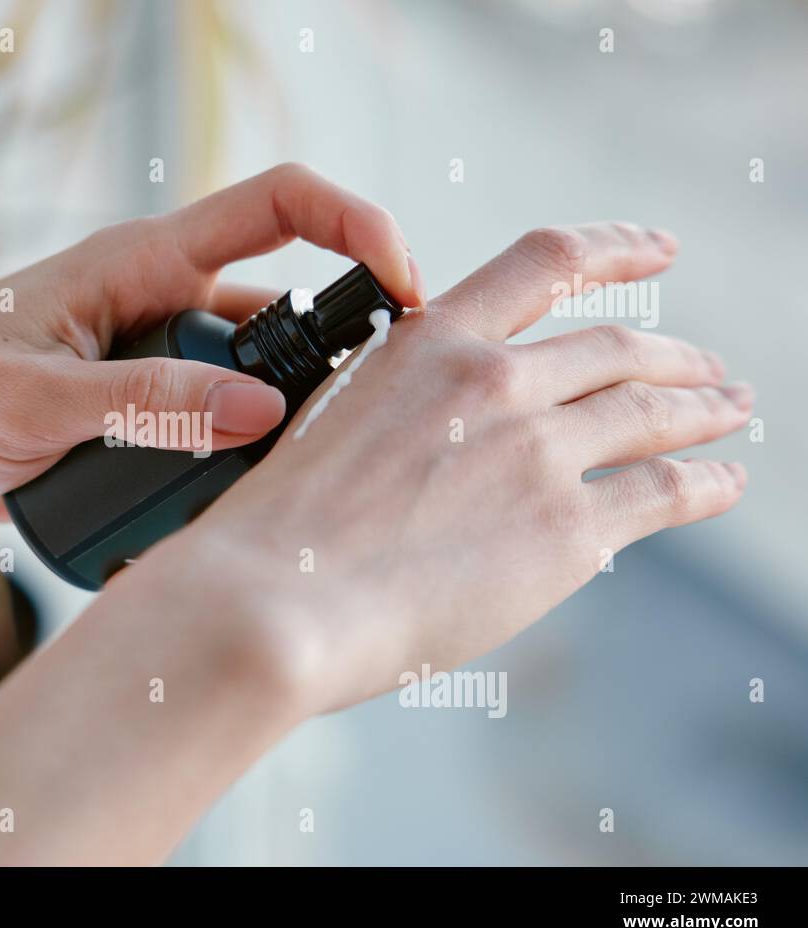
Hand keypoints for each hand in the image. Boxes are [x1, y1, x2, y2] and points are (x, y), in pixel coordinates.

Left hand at [0, 164, 421, 518]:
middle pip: (283, 308)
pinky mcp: (149, 412)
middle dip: (335, 353)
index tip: (403, 284)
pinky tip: (251, 505)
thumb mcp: (37, 400)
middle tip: (370, 421)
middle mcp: (163, 304)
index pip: (276, 204)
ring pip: (258, 380)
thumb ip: (146, 404)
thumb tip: (262, 416)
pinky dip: (247, 460)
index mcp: (141, 263)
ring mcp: (159, 361)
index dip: (354, 224)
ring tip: (314, 478)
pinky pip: (221, 427)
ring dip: (289, 420)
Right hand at [150, 222, 752, 715]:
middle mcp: (494, 381)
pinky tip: (722, 481)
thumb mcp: (334, 423)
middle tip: (705, 368)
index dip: (616, 248)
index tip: (658, 250)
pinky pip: (663, 492)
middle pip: (619, 348)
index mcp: (429, 344)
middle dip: (675, 357)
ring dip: (704, 409)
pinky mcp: (566, 530)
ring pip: (652, 412)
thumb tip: (452, 421)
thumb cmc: (283, 528)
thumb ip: (405, 402)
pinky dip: (706, 482)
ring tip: (730, 411)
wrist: (276, 601)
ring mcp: (536, 452)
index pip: (545, 262)